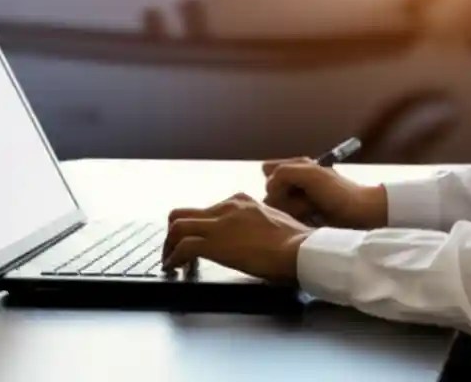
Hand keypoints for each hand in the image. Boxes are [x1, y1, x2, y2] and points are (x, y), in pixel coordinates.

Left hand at [163, 193, 312, 282]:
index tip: (200, 239)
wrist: (300, 249)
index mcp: (243, 201)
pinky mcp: (214, 243)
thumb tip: (262, 236)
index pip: (211, 209)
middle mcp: (228, 206)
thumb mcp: (279, 222)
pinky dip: (174, 258)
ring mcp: (219, 224)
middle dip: (175, 231)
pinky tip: (174, 268)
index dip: (201, 226)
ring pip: (177, 226)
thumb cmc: (298, 242)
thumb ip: (263, 224)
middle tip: (174, 248)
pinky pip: (183, 248)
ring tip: (170, 260)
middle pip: (185, 213)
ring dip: (169, 244)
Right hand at [262, 157, 387, 229]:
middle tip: (306, 200)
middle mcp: (296, 182)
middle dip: (285, 197)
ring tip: (311, 211)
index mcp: (298, 166)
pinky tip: (311, 220)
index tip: (288, 185)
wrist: (362, 215)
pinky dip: (297, 220)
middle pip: (270, 192)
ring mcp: (299, 201)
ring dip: (293, 210)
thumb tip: (269, 187)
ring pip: (277, 208)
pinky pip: (287, 220)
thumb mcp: (311, 174)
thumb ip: (284, 173)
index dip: (273, 180)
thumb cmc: (339, 193)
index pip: (268, 171)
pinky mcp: (303, 218)